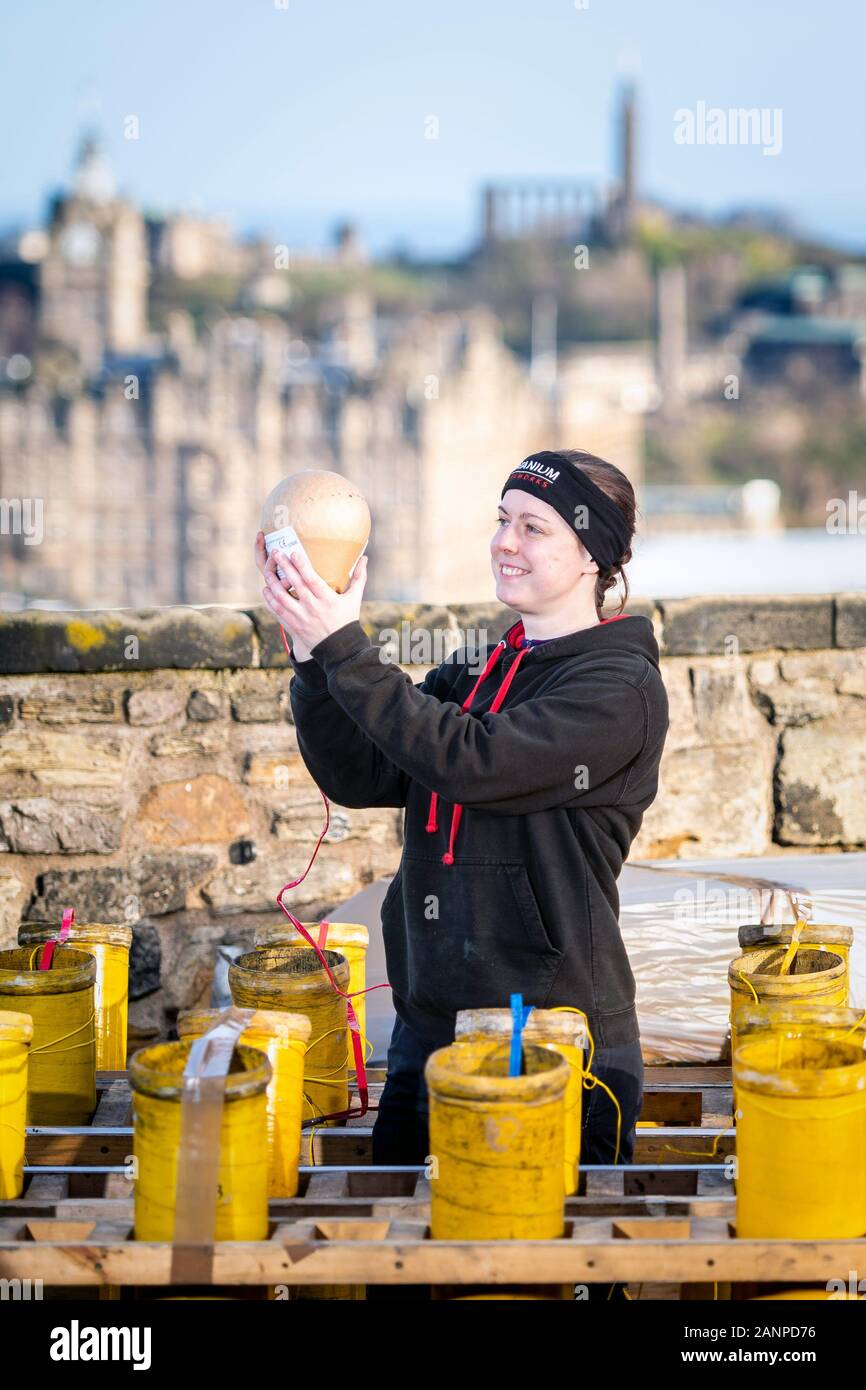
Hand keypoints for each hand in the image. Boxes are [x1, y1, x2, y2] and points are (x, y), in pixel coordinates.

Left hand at [258, 533, 367, 653]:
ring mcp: (301, 618)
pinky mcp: (294, 626)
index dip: (302, 565)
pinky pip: (278, 612)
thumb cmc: (347, 619)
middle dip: (285, 567)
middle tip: (276, 553)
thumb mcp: (354, 599)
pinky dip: (270, 601)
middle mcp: (313, 608)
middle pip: (296, 584)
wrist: (339, 648)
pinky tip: (266, 590)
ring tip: (267, 572)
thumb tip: (365, 558)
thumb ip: (358, 577)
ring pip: (282, 598)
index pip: (312, 579)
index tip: (294, 552)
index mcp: (328, 599)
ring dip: (273, 584)